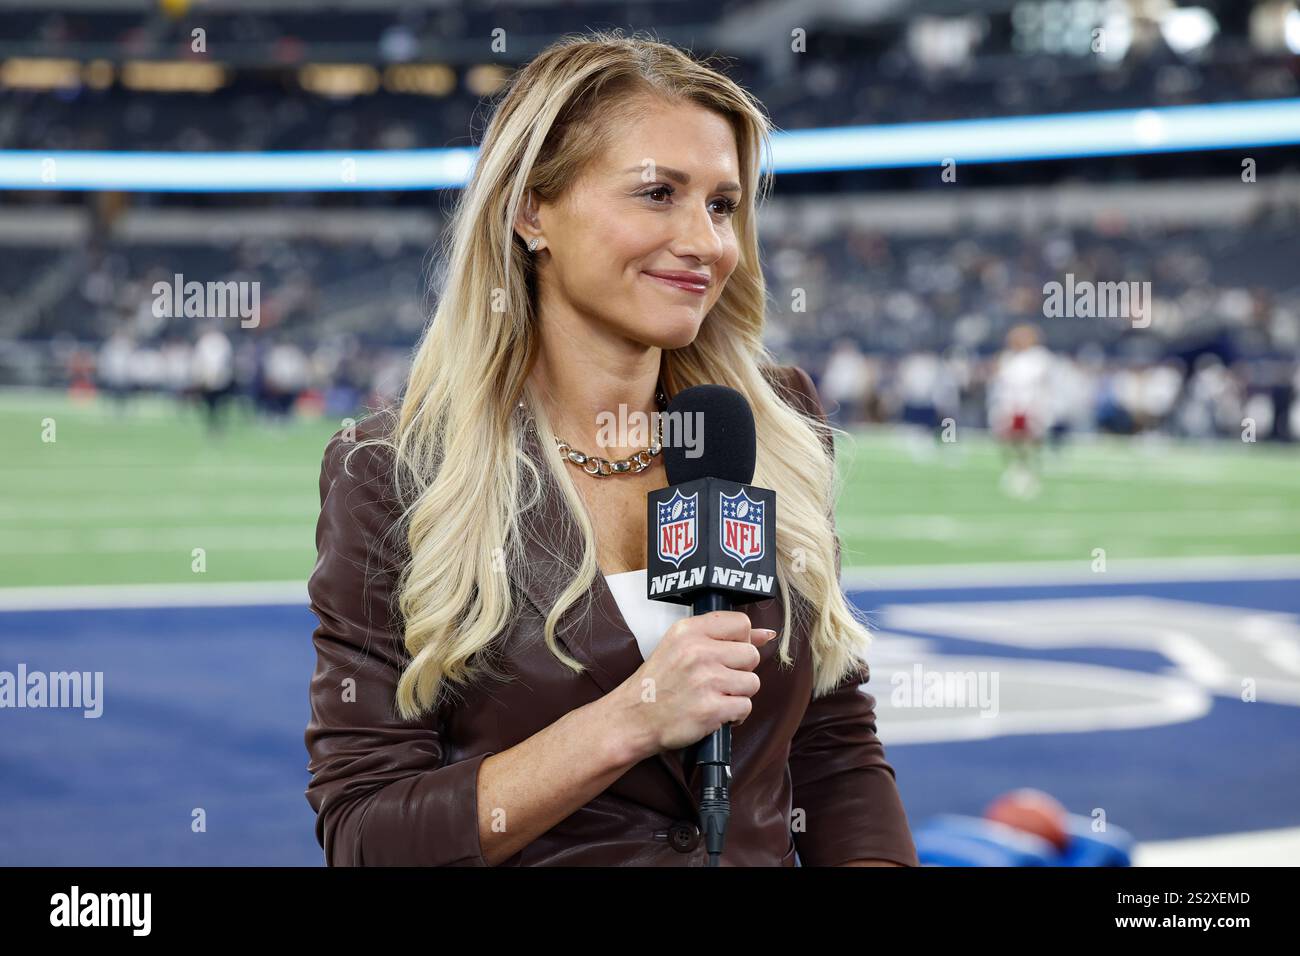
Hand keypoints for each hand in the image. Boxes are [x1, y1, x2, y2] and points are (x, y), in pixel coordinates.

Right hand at [611, 611, 776, 757]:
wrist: (633, 718)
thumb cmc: (658, 682)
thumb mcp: (679, 646)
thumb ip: (721, 635)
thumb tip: (766, 634)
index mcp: (689, 631)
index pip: (741, 623)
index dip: (741, 641)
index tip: (727, 654)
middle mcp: (697, 652)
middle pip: (751, 655)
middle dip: (740, 671)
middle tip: (718, 680)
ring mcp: (705, 681)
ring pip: (752, 683)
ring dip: (738, 694)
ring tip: (715, 697)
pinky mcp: (711, 709)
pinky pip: (745, 707)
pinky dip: (735, 715)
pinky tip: (716, 714)